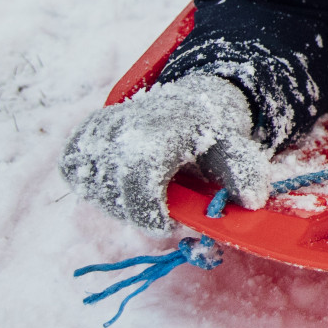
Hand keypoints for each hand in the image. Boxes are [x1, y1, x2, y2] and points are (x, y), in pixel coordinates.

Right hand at [61, 74, 271, 230]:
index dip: (150, 213)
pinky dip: (100, 189)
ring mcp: (96, 130)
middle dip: (140, 213)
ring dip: (122, 203)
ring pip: (95, 191)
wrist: (185, 102)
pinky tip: (125, 182)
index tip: (169, 224)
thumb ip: (244, 173)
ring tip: (149, 190)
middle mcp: (122, 125)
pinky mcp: (79, 139)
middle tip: (164, 212)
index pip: (139, 178)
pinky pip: (76, 178)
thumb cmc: (209, 132)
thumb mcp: (235, 149)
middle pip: (115, 192)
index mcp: (162, 128)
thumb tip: (251, 201)